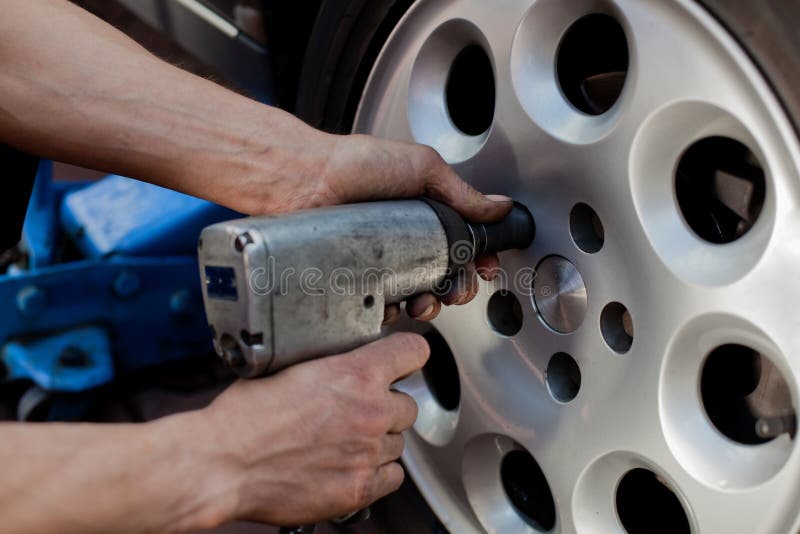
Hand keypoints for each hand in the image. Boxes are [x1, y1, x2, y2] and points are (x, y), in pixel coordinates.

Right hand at [199, 333, 428, 525]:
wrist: (224, 463)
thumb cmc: (245, 416)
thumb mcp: (289, 368)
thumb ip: (328, 367)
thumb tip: (339, 366)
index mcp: (355, 374)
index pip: (413, 352)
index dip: (407, 355)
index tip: (402, 360)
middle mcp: (370, 412)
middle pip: (407, 406)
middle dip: (386, 407)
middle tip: (357, 412)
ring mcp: (367, 453)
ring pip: (399, 444)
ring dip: (379, 441)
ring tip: (344, 442)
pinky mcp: (358, 488)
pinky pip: (392, 477)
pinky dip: (377, 472)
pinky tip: (351, 466)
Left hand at [321, 135, 511, 322]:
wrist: (305, 181)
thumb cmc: (357, 166)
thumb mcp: (422, 168)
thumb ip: (462, 192)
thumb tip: (498, 205)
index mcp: (425, 216)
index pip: (463, 246)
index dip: (478, 261)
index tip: (486, 268)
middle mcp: (405, 241)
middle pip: (444, 278)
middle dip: (457, 289)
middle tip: (456, 289)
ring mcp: (380, 263)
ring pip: (415, 298)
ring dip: (429, 306)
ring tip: (425, 302)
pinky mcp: (356, 281)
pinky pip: (379, 308)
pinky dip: (390, 313)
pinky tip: (390, 305)